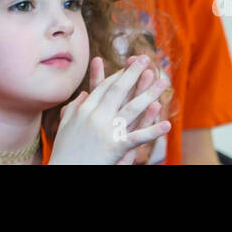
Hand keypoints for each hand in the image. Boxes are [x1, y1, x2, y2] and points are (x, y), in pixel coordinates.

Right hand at [48, 55, 170, 164]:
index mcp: (84, 110)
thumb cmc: (64, 151)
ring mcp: (106, 130)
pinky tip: (167, 125)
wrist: (66, 172)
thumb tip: (84, 94)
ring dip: (150, 94)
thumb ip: (74, 108)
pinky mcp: (114, 146)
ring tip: (163, 83)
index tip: (130, 65)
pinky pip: (137, 138)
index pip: (105, 87)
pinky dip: (153, 132)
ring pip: (132, 108)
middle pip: (119, 90)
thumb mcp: (65, 125)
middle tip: (146, 59)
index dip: (119, 74)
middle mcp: (95, 116)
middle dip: (134, 73)